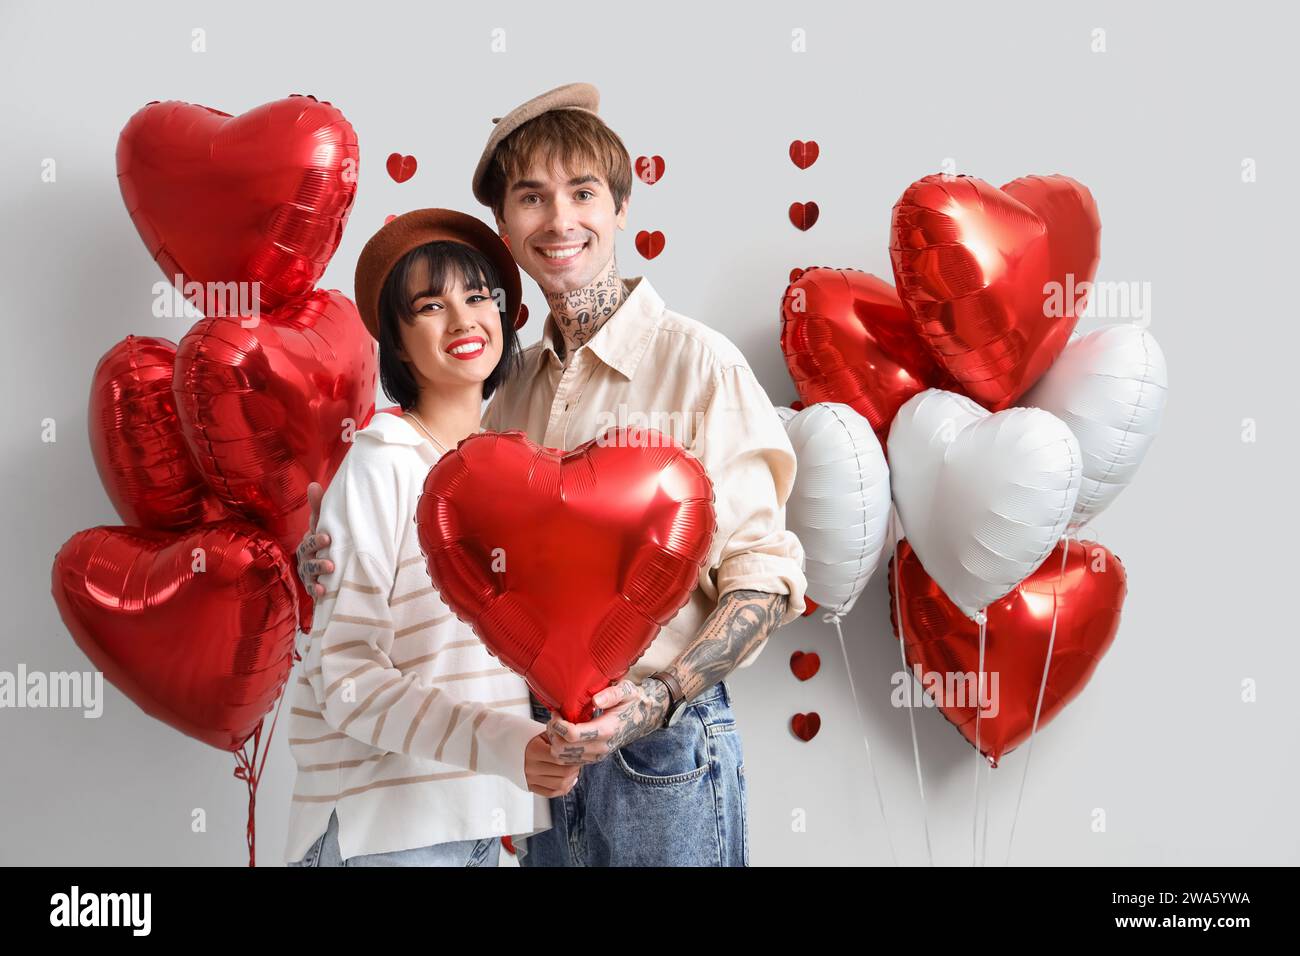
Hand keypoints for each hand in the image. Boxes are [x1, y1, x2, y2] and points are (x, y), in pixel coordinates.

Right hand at [295, 481, 333, 597]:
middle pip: (307, 555)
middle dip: (317, 554)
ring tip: (331, 569)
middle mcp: (305, 557)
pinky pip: (312, 589)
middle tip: (330, 555)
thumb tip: (313, 484)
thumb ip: (318, 507)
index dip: (316, 538)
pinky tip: (323, 591)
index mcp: (308, 541)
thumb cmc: (325, 542)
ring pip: (310, 572)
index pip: (310, 538)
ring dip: (318, 570)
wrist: (329, 568)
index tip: (328, 537)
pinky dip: (316, 590)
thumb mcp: (323, 525)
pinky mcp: (312, 586)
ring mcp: (308, 572)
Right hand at [524, 732, 579, 796]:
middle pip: (563, 773)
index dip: (574, 757)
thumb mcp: (543, 733)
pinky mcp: (529, 787)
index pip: (561, 759)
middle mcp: (531, 767)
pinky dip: (563, 788)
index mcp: (534, 751)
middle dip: (575, 768)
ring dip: (571, 778)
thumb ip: (559, 739)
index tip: (580, 753)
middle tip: (579, 762)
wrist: (506, 746)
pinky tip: (568, 781)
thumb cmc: (527, 738)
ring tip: (573, 770)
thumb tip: (577, 745)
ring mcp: (530, 779)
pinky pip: (550, 793)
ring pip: (559, 785)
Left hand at [545, 679, 669, 765]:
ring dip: (555, 743)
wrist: (644, 718)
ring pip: (563, 758)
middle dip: (553, 733)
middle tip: (554, 718)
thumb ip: (611, 694)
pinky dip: (561, 749)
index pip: (572, 735)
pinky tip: (564, 734)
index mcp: (607, 730)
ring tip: (558, 726)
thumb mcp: (626, 691)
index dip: (558, 724)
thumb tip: (596, 700)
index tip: (556, 711)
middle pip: (563, 750)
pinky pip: (569, 761)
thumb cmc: (632, 701)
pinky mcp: (594, 758)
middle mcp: (601, 747)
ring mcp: (597, 756)